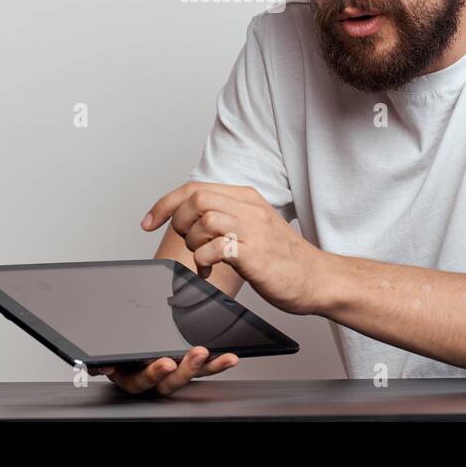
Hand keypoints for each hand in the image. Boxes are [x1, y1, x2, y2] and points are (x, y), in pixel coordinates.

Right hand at [87, 346, 238, 396]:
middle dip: (185, 369)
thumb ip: (100, 362)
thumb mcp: (105, 354)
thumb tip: (100, 366)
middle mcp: (152, 382)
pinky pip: (203, 370)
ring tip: (221, 356)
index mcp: (130, 376)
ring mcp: (170, 377)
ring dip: (206, 367)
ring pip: (188, 377)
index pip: (141, 380)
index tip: (166, 363)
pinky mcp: (185, 371)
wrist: (124, 348)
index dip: (154, 374)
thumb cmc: (116, 351)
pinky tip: (230, 358)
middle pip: (170, 382)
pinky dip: (217, 365)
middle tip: (198, 353)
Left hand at [141, 181, 324, 315]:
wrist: (317, 279)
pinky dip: (204, 260)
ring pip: (205, 219)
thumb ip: (227, 216)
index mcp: (247, 198)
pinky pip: (217, 248)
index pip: (195, 187)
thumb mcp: (253, 226)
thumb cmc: (283, 258)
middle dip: (179, 221)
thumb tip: (191, 218)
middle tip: (188, 243)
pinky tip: (210, 271)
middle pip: (197, 198)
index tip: (148, 221)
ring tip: (203, 258)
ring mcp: (254, 230)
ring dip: (193, 242)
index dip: (165, 204)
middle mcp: (250, 208)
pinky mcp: (256, 254)